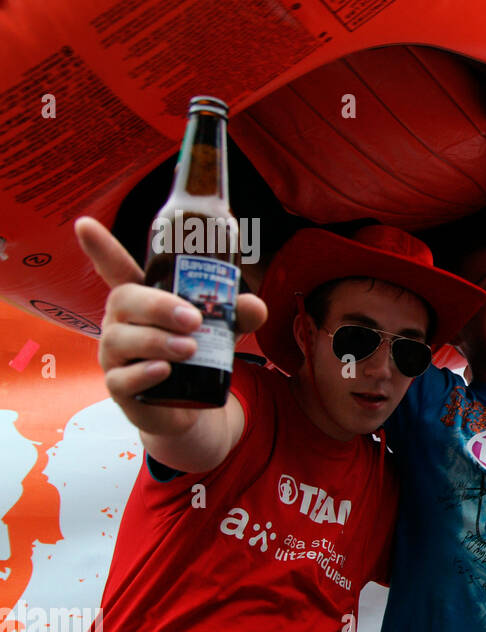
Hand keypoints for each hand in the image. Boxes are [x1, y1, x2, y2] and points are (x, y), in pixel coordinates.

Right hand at [78, 216, 266, 435]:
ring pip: (121, 339)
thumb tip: (253, 306)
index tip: (86, 225)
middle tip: (194, 319)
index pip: (115, 269)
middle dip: (158, 306)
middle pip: (123, 300)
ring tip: (191, 348)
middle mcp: (121, 323)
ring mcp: (116, 355)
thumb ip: (238, 314)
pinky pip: (121, 379)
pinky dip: (143, 373)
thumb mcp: (223, 330)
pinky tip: (164, 370)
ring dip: (157, 341)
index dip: (101, 249)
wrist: (190, 406)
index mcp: (142, 301)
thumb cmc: (199, 355)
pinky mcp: (120, 388)